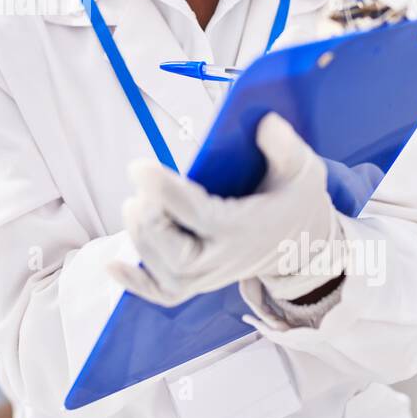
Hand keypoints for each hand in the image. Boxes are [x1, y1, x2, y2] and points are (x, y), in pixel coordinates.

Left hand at [109, 112, 339, 306]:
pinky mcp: (197, 284)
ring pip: (162, 270)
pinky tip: (112, 264)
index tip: (139, 167)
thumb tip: (264, 123)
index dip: (164, 190)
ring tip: (135, 204)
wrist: (303, 247)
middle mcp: (223, 260)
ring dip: (140, 237)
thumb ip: (285, 147)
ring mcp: (207, 277)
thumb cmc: (296, 202)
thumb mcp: (303, 171)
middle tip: (142, 189)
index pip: (197, 214)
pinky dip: (135, 282)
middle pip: (174, 252)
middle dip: (150, 219)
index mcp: (245, 229)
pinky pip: (161, 294)